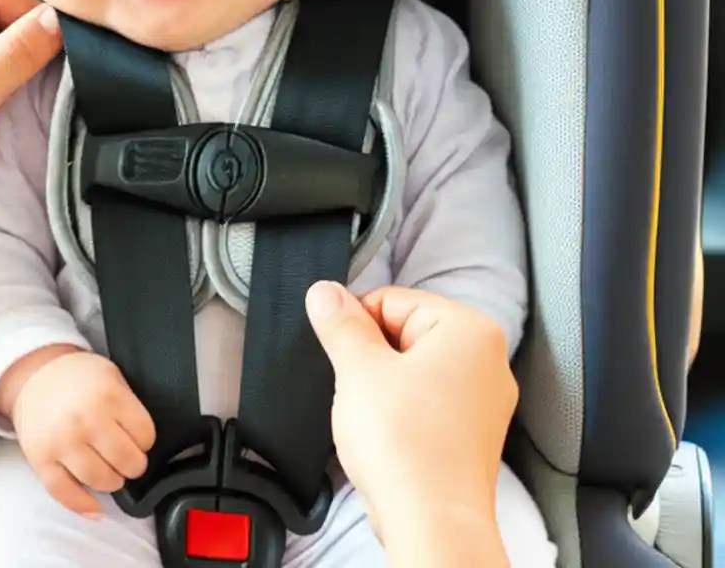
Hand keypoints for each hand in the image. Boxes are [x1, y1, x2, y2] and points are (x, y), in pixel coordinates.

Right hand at [0, 347, 155, 516]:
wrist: (33, 376)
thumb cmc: (78, 378)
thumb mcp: (112, 377)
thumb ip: (129, 406)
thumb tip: (143, 444)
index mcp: (108, 397)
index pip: (145, 435)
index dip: (144, 440)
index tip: (137, 438)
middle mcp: (85, 421)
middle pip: (127, 461)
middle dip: (132, 464)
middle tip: (126, 458)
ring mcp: (61, 443)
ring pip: (100, 480)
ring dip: (111, 481)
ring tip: (109, 472)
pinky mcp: (41, 460)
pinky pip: (64, 492)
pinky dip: (83, 505)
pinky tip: (95, 508)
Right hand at [306, 283, 515, 549]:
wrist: (432, 522)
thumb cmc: (404, 444)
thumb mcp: (358, 370)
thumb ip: (340, 323)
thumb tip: (324, 291)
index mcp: (469, 329)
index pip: (392, 299)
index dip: (356, 325)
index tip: (341, 355)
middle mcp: (488, 360)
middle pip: (405, 334)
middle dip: (371, 358)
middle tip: (359, 391)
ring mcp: (484, 401)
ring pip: (413, 372)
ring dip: (383, 388)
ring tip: (374, 419)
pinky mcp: (472, 435)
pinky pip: (427, 405)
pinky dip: (402, 414)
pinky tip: (388, 437)